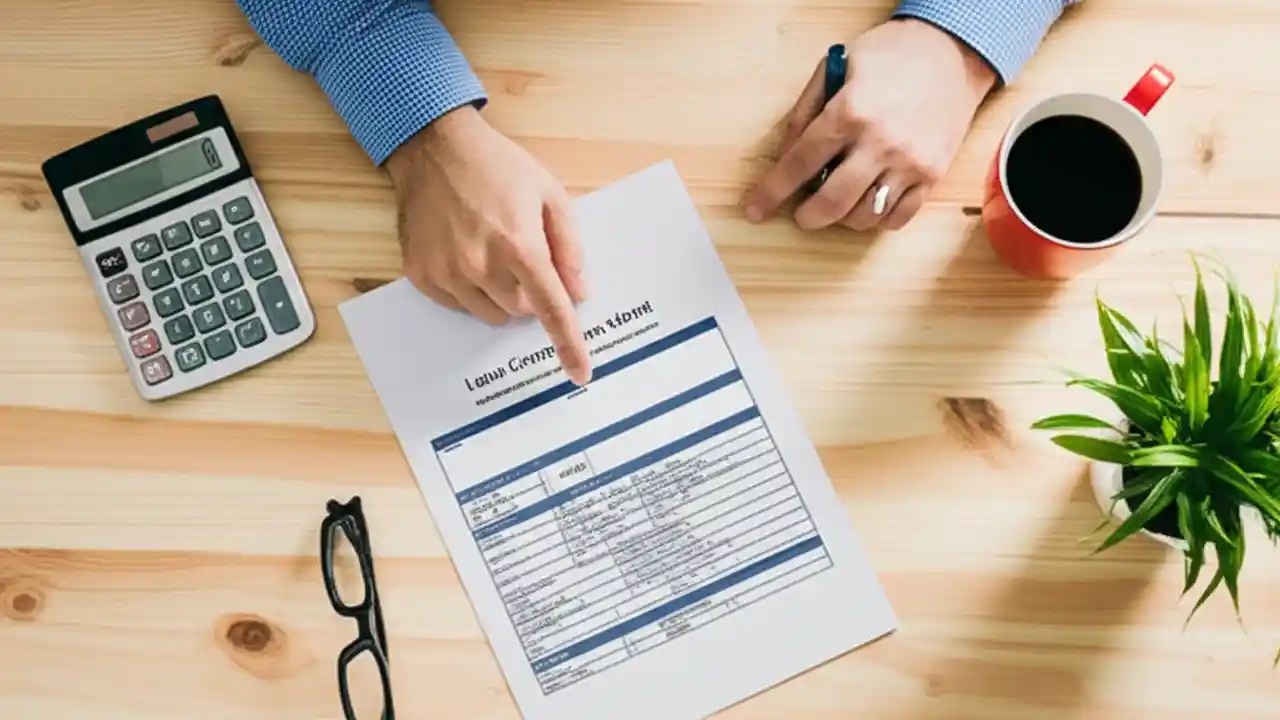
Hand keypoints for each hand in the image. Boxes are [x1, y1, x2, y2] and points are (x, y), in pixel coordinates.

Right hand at [385, 107, 591, 384]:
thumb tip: (578, 292)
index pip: (550, 308)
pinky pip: (459, 305)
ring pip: (491, 314)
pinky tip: (467, 252)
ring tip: (493, 250)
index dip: (568, 344)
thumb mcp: (549, 194)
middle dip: (531, 292)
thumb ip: (570, 247)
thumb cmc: (496, 167)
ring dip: (502, 295)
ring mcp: (447, 272)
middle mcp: (480, 264)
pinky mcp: (422, 275)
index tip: (580, 372)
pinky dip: (471, 290)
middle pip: (521, 311)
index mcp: (518, 244)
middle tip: (522, 255)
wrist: (433, 147)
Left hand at [744, 18, 996, 230]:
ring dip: (841, 218)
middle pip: (831, 202)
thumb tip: (784, 157)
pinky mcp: (933, 175)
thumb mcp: (836, 68)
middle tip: (801, 214)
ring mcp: (910, 163)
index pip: (800, 164)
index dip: (772, 192)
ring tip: (837, 201)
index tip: (755, 211)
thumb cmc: (890, 56)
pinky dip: (876, 219)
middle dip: (807, 216)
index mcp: (851, 112)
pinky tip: (867, 202)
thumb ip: (804, 114)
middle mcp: (881, 142)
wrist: (951, 51)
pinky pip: (898, 217)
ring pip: (865, 216)